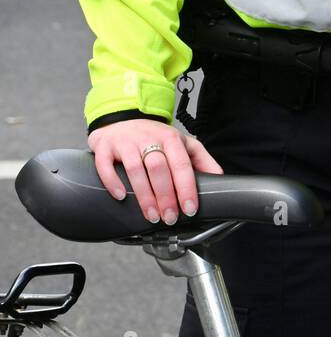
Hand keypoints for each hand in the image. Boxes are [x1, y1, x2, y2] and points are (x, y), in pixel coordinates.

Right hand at [89, 120, 222, 224]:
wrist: (121, 119)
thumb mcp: (181, 142)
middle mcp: (148, 137)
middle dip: (166, 196)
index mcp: (170, 138)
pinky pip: (106, 165)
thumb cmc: (154, 136)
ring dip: (144, 195)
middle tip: (170, 217)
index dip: (186, 188)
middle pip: (159, 168)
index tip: (190, 208)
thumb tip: (219, 177)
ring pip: (135, 169)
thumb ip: (201, 159)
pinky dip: (113, 182)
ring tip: (152, 215)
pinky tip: (121, 197)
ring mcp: (126, 141)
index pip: (181, 164)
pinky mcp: (105, 147)